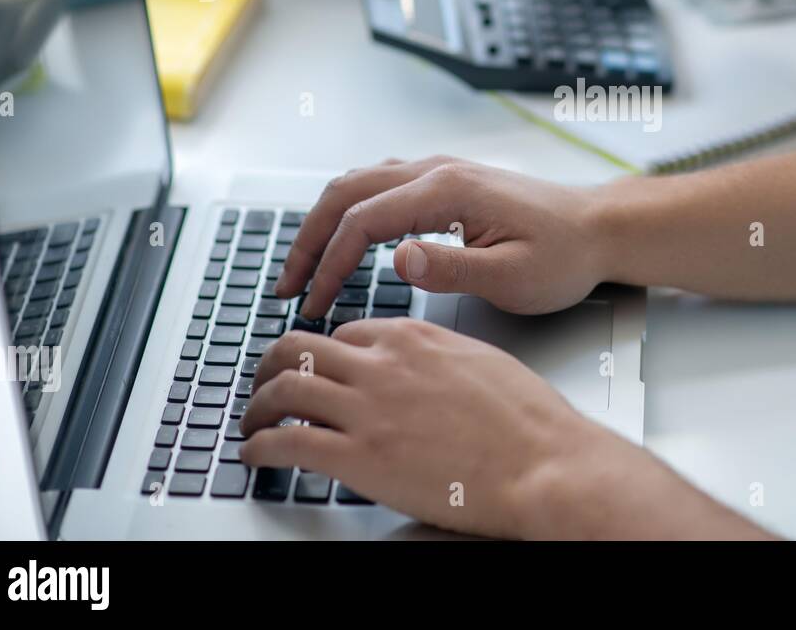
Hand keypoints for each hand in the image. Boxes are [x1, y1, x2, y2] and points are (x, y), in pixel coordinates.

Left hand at [238, 317, 631, 537]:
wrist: (543, 463)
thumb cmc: (528, 422)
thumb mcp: (481, 363)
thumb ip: (439, 359)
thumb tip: (424, 370)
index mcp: (414, 338)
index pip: (346, 332)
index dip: (325, 352)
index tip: (319, 369)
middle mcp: (383, 364)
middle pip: (300, 348)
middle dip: (272, 365)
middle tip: (266, 383)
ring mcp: (367, 409)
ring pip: (283, 389)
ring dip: (257, 405)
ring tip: (252, 421)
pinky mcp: (358, 457)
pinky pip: (286, 442)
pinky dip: (259, 445)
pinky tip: (256, 454)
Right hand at [273, 156, 606, 316]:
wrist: (599, 228)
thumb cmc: (564, 255)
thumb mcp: (512, 276)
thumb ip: (451, 268)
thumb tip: (396, 258)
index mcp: (448, 190)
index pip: (363, 221)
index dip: (330, 263)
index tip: (314, 301)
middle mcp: (437, 170)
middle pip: (346, 193)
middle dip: (309, 239)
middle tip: (288, 285)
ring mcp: (440, 171)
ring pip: (358, 183)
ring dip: (325, 222)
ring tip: (306, 267)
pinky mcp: (446, 182)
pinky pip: (380, 185)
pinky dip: (349, 211)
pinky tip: (344, 240)